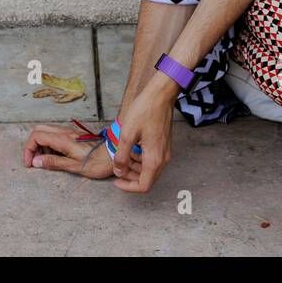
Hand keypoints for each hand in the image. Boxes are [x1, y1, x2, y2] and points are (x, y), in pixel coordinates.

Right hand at [22, 124, 141, 179]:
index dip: (29, 149)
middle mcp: (64, 133)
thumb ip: (54, 163)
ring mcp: (68, 133)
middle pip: (38, 130)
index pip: (36, 136)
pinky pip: (55, 136)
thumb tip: (36, 161)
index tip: (30, 163)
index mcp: (63, 139)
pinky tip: (55, 157)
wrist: (115, 154)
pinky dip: (49, 145)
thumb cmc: (98, 162)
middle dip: (32, 145)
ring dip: (40, 146)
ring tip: (45, 161)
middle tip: (35, 161)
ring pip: (46, 132)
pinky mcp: (73, 136)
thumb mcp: (75, 167)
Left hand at [111, 75, 175, 192]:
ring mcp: (165, 152)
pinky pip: (152, 160)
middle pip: (147, 180)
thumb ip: (122, 156)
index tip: (116, 181)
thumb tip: (118, 171)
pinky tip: (131, 150)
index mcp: (154, 159)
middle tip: (117, 169)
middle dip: (130, 178)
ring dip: (135, 169)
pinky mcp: (164, 145)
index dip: (128, 187)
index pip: (143, 186)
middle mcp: (163, 159)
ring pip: (150, 171)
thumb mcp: (127, 134)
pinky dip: (140, 160)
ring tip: (122, 157)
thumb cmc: (145, 111)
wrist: (160, 95)